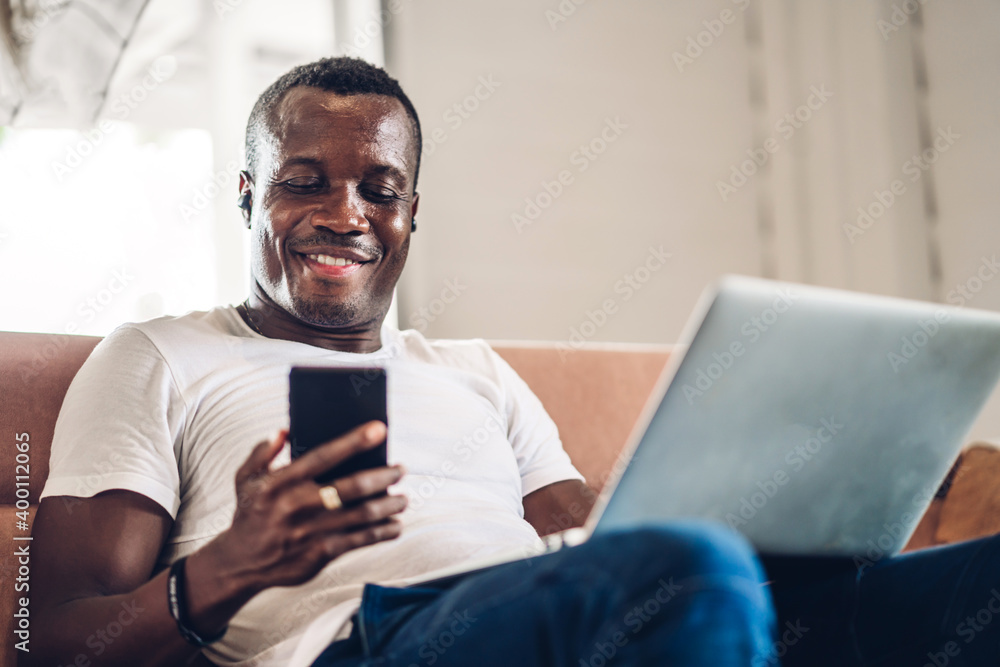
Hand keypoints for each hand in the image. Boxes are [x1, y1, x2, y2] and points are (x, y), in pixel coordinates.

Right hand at [200, 421, 406, 594]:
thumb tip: (284, 430)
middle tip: (401, 469)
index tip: (380, 429)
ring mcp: (310, 531)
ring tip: (404, 499)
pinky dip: (382, 532)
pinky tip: (395, 526)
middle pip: (351, 487)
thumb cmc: (249, 513)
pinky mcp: (320, 554)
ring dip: (389, 505)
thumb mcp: (245, 478)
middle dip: (383, 476)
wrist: (240, 563)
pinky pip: (359, 541)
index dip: (353, 441)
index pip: (323, 455)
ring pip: (361, 515)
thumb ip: (262, 451)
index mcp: (280, 482)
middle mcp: (297, 505)